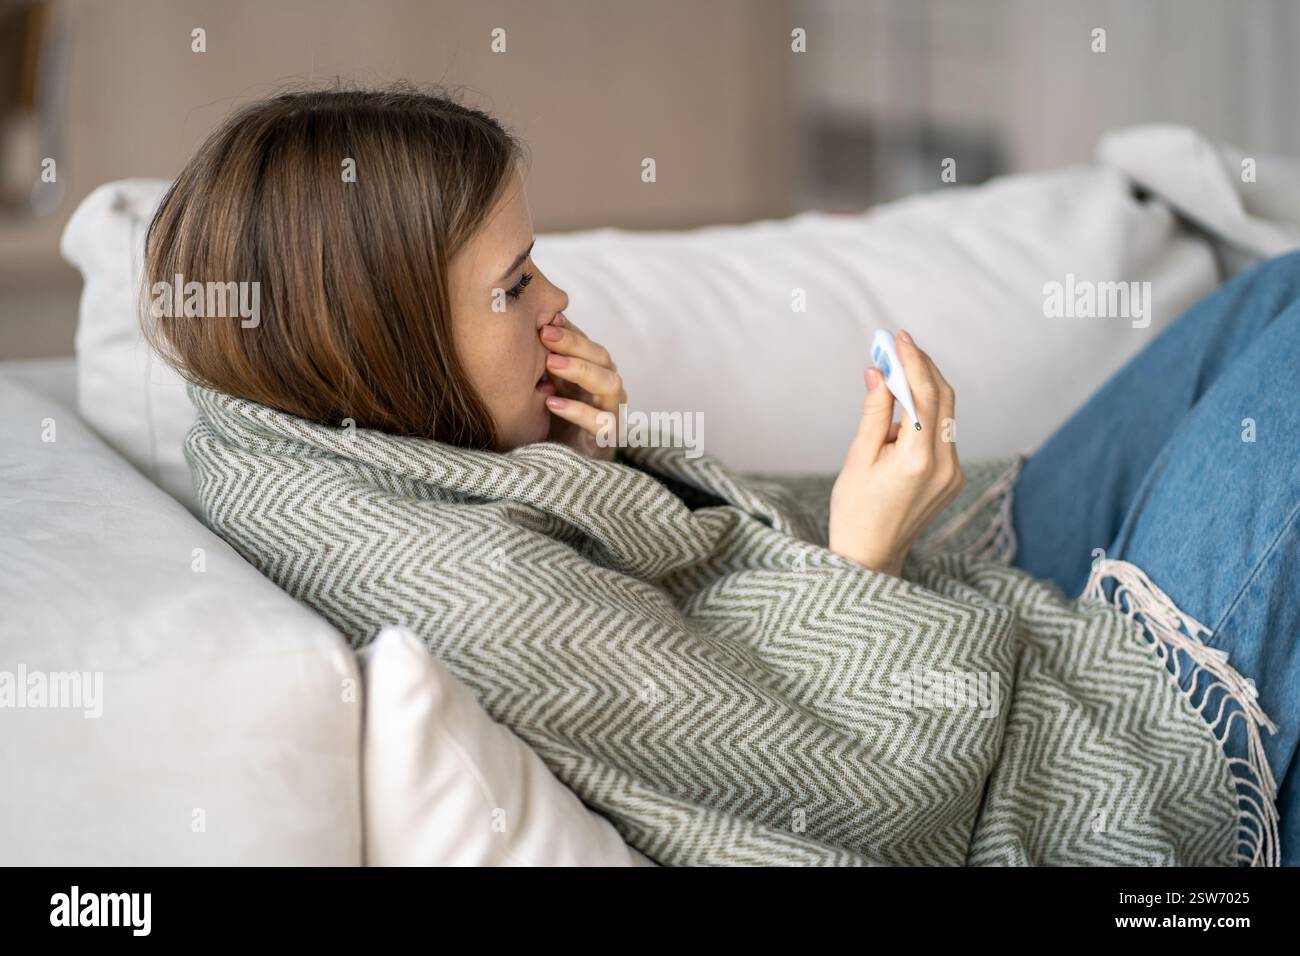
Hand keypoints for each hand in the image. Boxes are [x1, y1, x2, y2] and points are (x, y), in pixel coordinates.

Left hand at [540, 315, 626, 460]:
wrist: (562, 463)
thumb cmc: (557, 419)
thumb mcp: (551, 384)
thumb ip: (551, 357)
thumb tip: (540, 320)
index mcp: (596, 372)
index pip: (588, 344)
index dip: (569, 332)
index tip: (543, 321)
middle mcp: (608, 388)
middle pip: (602, 358)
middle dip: (573, 344)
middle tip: (545, 335)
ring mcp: (612, 412)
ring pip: (609, 383)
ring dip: (580, 370)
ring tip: (550, 364)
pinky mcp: (607, 439)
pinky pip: (599, 421)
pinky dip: (576, 410)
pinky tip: (551, 402)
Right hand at [828, 330, 964, 576]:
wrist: (871, 557)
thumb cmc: (855, 510)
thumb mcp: (857, 459)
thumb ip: (873, 413)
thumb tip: (878, 372)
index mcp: (917, 460)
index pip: (924, 395)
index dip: (912, 361)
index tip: (898, 337)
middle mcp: (944, 465)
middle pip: (944, 398)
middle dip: (922, 367)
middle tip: (898, 344)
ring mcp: (954, 473)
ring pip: (946, 413)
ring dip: (924, 387)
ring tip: (895, 370)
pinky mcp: (953, 478)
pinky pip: (943, 433)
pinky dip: (926, 413)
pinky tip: (901, 409)